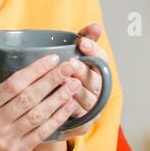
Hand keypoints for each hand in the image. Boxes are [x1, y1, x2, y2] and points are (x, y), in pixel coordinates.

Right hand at [0, 54, 85, 150]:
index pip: (12, 85)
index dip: (34, 71)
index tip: (53, 58)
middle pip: (28, 98)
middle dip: (52, 80)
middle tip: (70, 66)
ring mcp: (8, 138)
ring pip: (38, 115)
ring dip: (59, 98)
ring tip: (74, 83)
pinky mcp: (19, 150)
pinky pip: (42, 132)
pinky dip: (58, 118)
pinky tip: (70, 105)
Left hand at [56, 23, 107, 138]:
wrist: (48, 112)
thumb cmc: (61, 80)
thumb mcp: (69, 58)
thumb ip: (83, 40)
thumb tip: (96, 26)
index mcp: (97, 72)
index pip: (101, 59)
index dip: (93, 50)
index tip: (81, 42)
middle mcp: (98, 90)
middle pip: (95, 80)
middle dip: (82, 71)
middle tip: (69, 63)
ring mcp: (92, 108)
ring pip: (87, 99)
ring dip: (75, 91)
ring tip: (63, 82)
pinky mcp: (83, 124)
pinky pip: (80, 119)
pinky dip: (70, 111)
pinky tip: (61, 104)